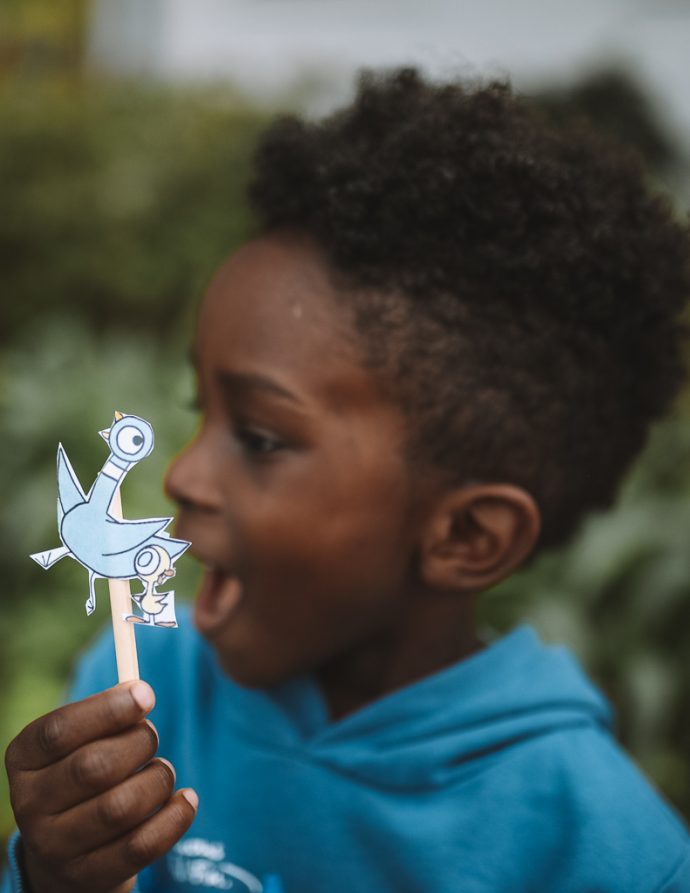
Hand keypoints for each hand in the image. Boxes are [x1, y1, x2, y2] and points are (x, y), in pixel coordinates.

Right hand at [5, 682, 197, 892]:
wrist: (68, 852)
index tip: (147, 693)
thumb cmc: (84, 776)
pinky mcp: (88, 875)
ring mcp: (55, 846)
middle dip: (139, 742)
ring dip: (157, 779)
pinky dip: (174, 817)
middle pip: (94, 767)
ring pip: (121, 807)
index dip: (107, 708)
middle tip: (151, 736)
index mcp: (24, 759)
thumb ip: (105, 715)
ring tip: (161, 771)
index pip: (59, 730)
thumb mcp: (80, 741)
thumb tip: (139, 692)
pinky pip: (141, 845)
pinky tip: (186, 799)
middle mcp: (29, 805)